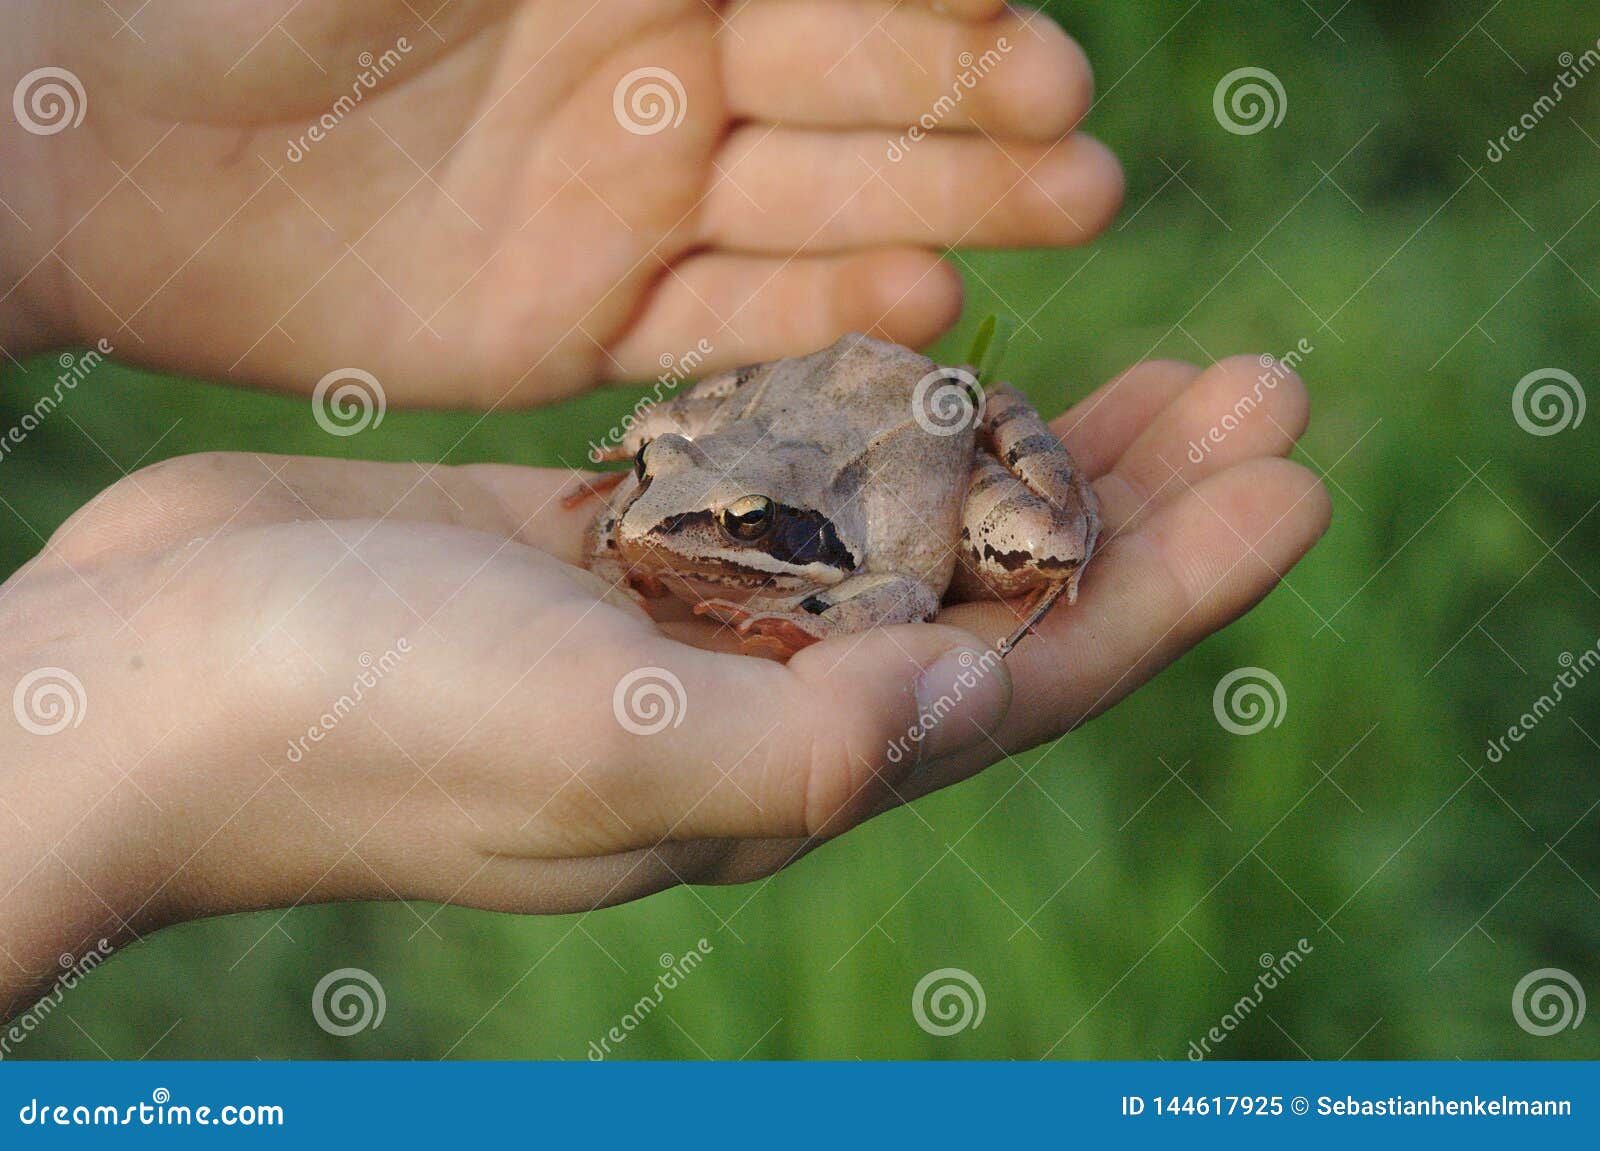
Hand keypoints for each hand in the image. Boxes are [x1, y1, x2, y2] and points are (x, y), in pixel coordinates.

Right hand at [0, 354, 1324, 1008]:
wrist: (154, 683)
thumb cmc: (350, 727)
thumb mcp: (592, 749)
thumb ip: (794, 747)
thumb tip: (977, 717)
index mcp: (782, 765)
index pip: (1033, 678)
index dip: (1177, 586)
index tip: (1295, 482)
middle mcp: (758, 695)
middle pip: (1002, 595)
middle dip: (1141, 498)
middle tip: (1264, 388)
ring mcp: (685, 610)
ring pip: (914, 526)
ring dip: (1034, 446)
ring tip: (1157, 366)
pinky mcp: (609, 536)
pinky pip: (789, 473)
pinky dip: (884, 419)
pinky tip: (956, 362)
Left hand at [1, 0, 1119, 401]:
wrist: (105, 128)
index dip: (941, 7)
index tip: (1038, 36)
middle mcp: (657, 68)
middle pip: (854, 89)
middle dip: (971, 105)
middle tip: (1079, 140)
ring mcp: (624, 201)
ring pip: (813, 204)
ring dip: (940, 207)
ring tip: (1064, 212)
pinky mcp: (579, 316)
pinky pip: (722, 317)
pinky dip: (816, 311)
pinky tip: (917, 307)